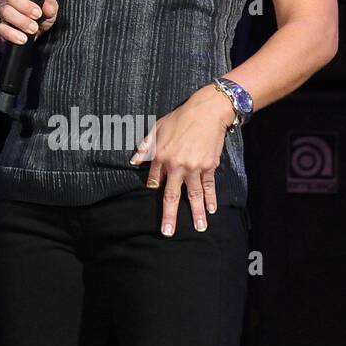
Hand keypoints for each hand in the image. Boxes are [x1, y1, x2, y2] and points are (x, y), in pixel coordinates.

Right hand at [0, 0, 59, 45]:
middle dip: (24, 5)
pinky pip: (1, 28)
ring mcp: (3, 12)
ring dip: (21, 21)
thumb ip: (51, 6)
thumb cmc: (37, 16)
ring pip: (5, 11)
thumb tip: (48, 6)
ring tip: (33, 28)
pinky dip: (12, 34)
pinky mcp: (0, 27)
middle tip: (37, 13)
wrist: (23, 32)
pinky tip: (23, 38)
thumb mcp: (48, 10)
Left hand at [129, 85, 234, 235]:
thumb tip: (134, 160)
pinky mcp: (209, 166)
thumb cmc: (180, 118)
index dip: (154, 189)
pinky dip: (211, 198)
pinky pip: (209, 186)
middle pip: (172, 195)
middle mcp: (177, 165)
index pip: (155, 180)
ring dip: (196, 213)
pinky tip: (212, 210)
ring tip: (200, 228)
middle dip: (169, 215)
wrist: (206, 112)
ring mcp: (194, 167)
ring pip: (194, 195)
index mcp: (161, 156)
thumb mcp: (157, 128)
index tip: (156, 200)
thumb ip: (146, 146)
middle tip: (167, 232)